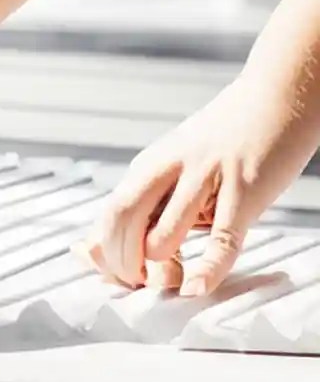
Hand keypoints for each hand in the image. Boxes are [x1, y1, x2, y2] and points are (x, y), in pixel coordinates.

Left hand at [77, 76, 319, 295]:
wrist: (283, 93)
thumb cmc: (227, 139)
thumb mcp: (174, 164)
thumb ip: (145, 202)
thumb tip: (97, 246)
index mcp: (149, 167)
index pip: (109, 215)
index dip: (105, 253)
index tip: (115, 274)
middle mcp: (170, 169)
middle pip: (122, 222)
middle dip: (121, 263)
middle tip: (136, 283)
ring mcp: (207, 178)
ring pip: (162, 235)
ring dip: (159, 267)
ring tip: (172, 278)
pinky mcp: (245, 191)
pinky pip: (222, 240)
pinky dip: (206, 270)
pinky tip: (195, 288)